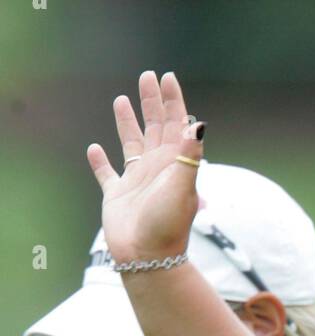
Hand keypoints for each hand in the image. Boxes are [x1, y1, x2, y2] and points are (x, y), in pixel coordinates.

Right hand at [86, 70, 203, 264]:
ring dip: (127, 122)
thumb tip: (199, 123)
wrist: (149, 258)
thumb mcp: (183, 186)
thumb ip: (189, 154)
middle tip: (147, 76)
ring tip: (121, 100)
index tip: (168, 77)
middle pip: (154, 127)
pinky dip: (99, 162)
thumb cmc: (168, 225)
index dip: (173, 101)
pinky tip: (94, 149)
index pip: (175, 124)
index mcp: (173, 164)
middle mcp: (155, 169)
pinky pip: (106, 174)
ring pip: (131, 144)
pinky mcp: (116, 196)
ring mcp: (136, 182)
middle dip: (151, 102)